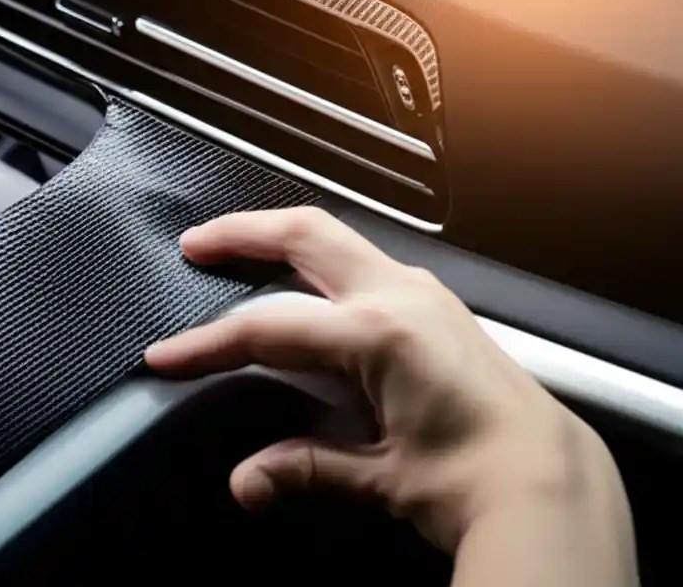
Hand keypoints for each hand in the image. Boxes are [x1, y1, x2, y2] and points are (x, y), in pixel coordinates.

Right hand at [145, 208, 635, 585]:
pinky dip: (319, 263)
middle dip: (242, 233)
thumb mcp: (380, 475)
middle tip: (195, 245)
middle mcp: (401, 297)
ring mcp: (422, 294)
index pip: (267, 327)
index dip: (207, 344)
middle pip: (304, 235)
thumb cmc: (478, 477)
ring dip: (282, 239)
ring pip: (336, 239)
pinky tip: (303, 285)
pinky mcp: (434, 306)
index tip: (167, 357)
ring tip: (239, 252)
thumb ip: (304, 466)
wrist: (548, 480)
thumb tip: (248, 481)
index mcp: (379, 332)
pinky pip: (362, 263)